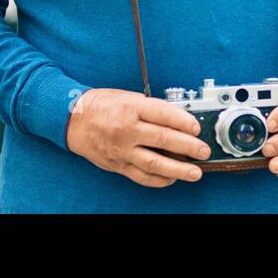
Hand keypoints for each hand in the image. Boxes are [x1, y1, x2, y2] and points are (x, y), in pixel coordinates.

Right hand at [66, 87, 210, 187]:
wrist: (73, 119)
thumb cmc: (102, 105)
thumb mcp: (128, 97)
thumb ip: (151, 109)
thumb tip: (179, 120)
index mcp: (131, 108)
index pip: (164, 115)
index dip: (185, 122)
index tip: (197, 128)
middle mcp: (127, 129)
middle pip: (163, 139)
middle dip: (188, 146)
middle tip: (203, 150)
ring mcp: (122, 149)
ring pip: (154, 162)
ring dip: (178, 169)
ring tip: (195, 172)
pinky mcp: (118, 164)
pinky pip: (141, 175)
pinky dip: (158, 179)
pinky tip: (172, 178)